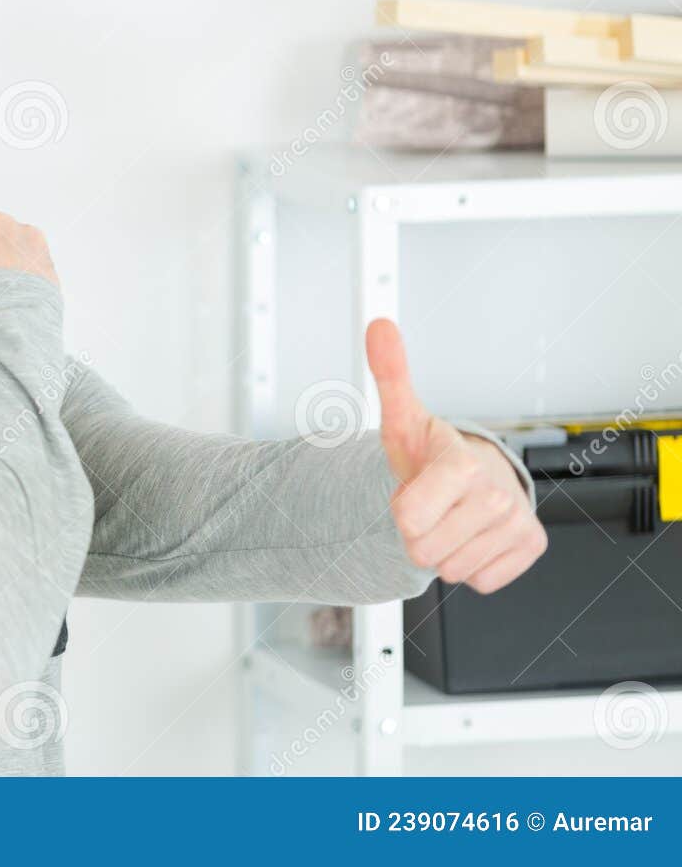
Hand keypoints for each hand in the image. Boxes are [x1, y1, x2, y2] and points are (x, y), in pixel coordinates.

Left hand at [365, 318, 547, 593]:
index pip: (407, 519)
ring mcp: (517, 522)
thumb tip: (379, 327)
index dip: (399, 510)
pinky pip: (479, 581)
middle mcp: (496, 494)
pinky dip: (472, 563)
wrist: (477, 474)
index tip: (413, 488)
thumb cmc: (434, 453)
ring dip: (444, 549)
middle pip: (424, 550)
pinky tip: (473, 535)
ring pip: (451, 569)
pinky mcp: (530, 547)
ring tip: (450, 518)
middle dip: (420, 534)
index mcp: (460, 464)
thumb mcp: (403, 419)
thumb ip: (389, 376)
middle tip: (432, 507)